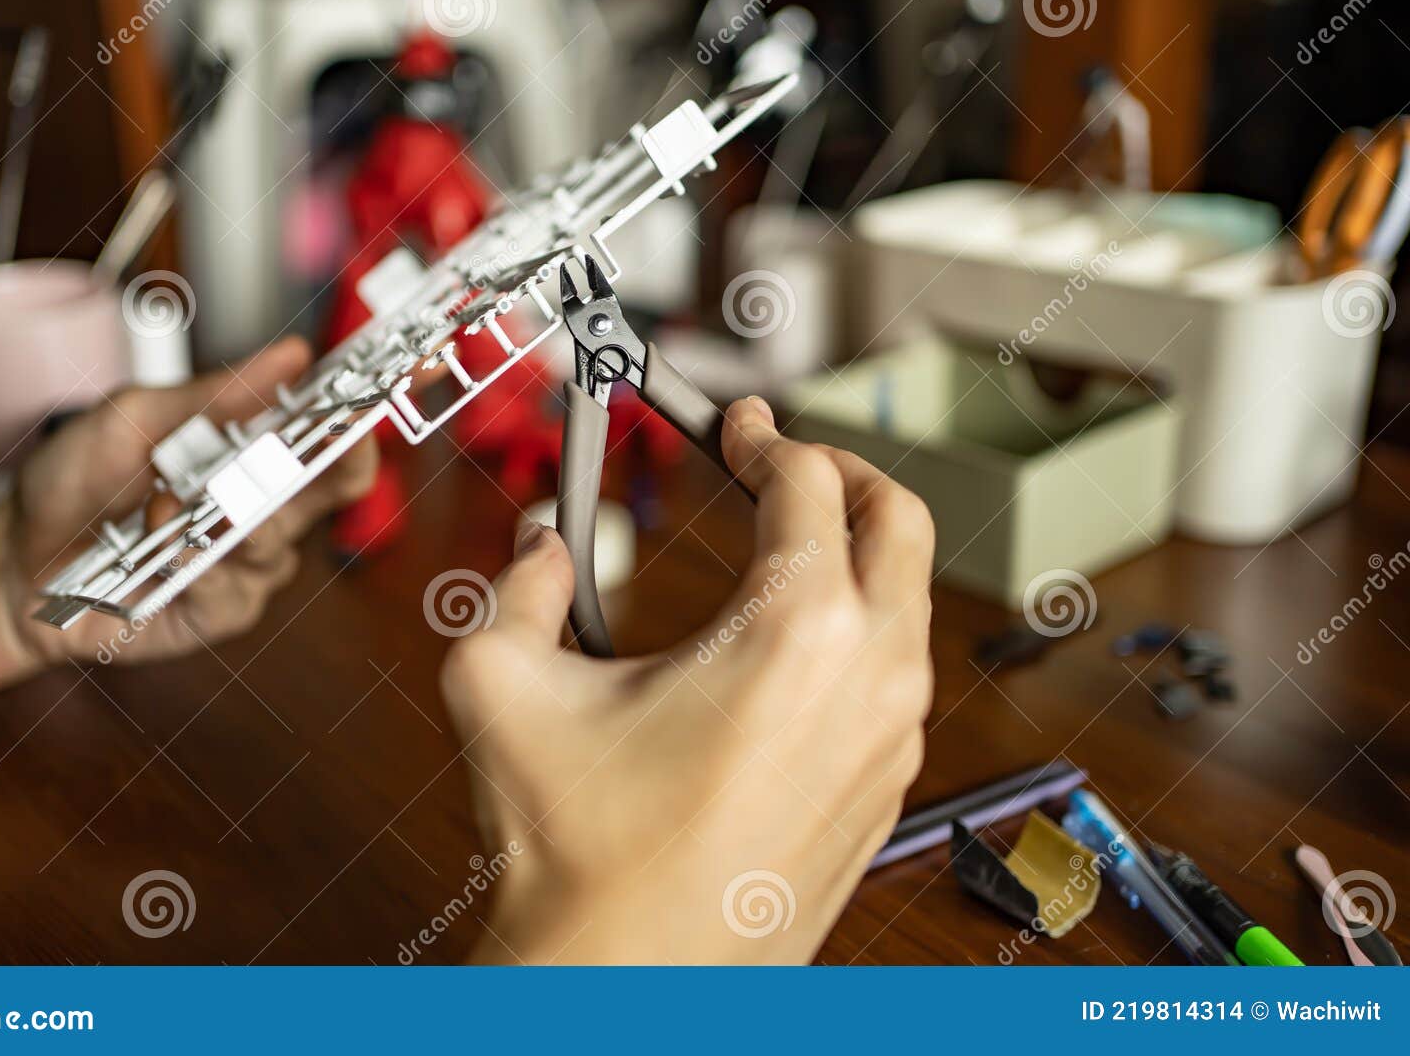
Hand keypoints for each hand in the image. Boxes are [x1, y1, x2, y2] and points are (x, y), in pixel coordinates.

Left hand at [0, 336, 378, 668]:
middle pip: (334, 489)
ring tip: (176, 503)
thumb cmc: (76, 482)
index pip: (334, 434)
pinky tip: (164, 549)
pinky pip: (234, 589)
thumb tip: (291, 356)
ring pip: (280, 539)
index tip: (396, 379)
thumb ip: (213, 395)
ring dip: (231, 516)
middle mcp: (266, 508)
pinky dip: (197, 565)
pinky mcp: (220, 611)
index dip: (369, 411)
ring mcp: (248, 563)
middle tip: (316, 440)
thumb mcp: (136, 416)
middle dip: (335, 463)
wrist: (15, 557)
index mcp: (257, 454)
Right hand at [440, 396, 933, 963]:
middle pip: (898, 518)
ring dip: (855, 553)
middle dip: (840, 472)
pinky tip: (791, 649)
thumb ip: (516, 586)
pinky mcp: (888, 788)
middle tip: (781, 465)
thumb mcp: (502, 686)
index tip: (734, 426)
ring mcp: (892, 738)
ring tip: (783, 550)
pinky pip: (899, 674)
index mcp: (794, 629)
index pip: (805, 478)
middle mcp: (869, 676)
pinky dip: (862, 630)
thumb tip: (541, 544)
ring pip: (909, 599)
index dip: (761, 434)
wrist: (630, 985)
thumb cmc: (580, 852)